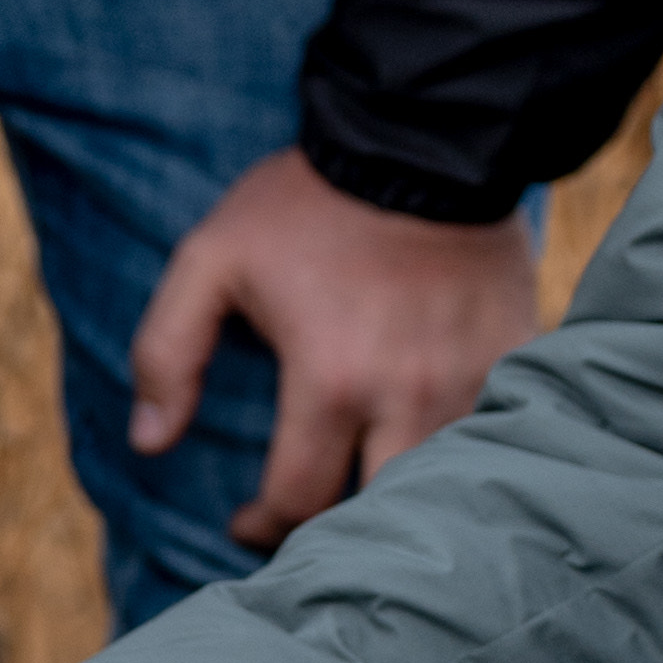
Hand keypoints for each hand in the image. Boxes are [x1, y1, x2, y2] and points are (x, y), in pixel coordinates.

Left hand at [129, 144, 539, 554]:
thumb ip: (167, 350)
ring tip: (361, 486)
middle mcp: (409, 396)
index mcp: (332, 380)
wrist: (421, 134)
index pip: (298, 501)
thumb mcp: (212, 258)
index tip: (246, 522)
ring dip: (398, 493)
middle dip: (336, 527)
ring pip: (440, 481)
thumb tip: (149, 441)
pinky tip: (432, 441)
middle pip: (377, 510)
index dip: (263, 525)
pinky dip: (461, 448)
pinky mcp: (514, 355)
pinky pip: (494, 430)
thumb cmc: (307, 200)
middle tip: (308, 518)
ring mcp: (471, 380)